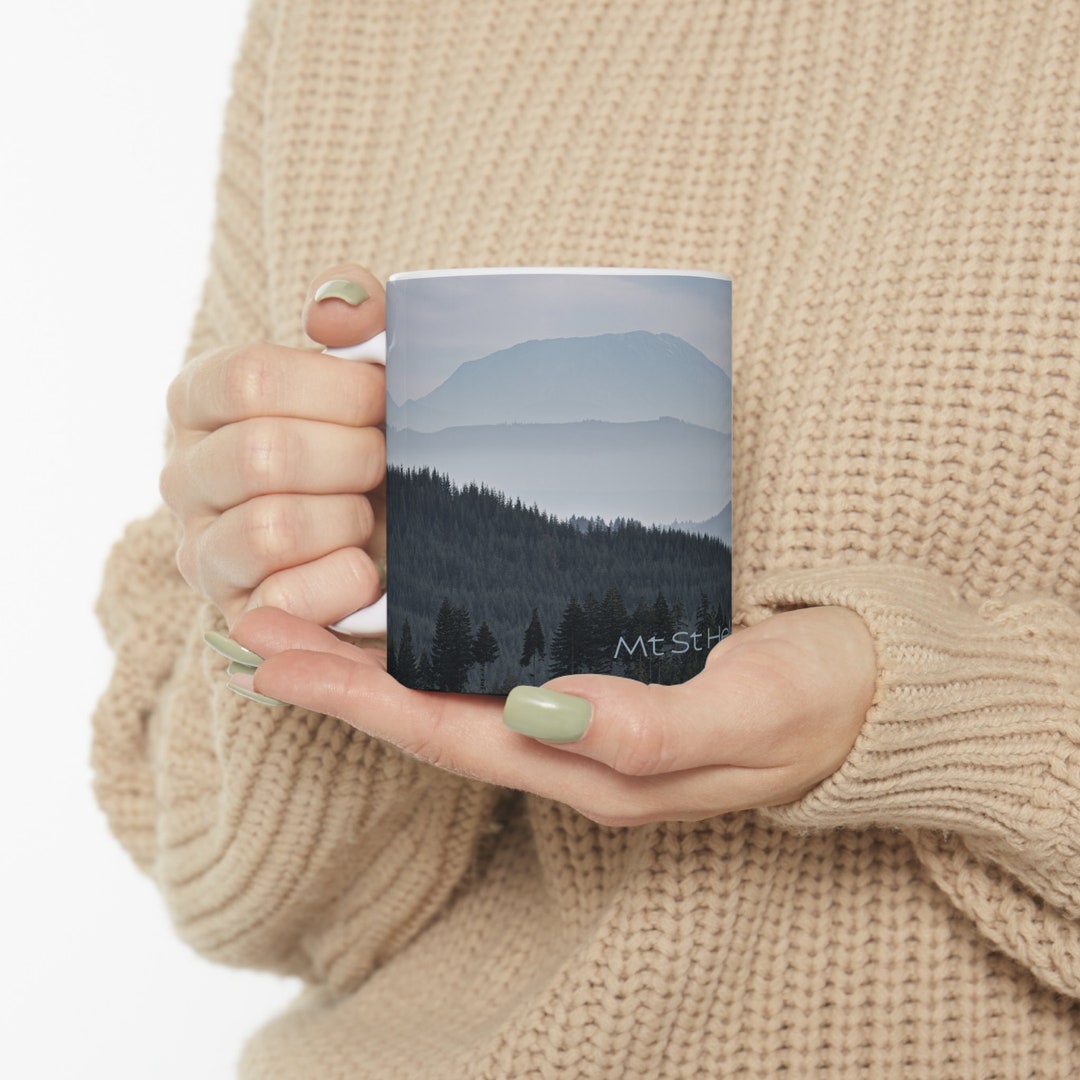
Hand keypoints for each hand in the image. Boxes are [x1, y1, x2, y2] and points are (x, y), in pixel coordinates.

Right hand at [161, 266, 387, 628]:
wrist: (399, 531)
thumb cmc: (377, 437)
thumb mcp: (375, 366)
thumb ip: (359, 314)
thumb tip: (332, 312)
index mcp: (201, 401)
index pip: (248, 378)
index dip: (337, 390)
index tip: (383, 399)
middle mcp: (184, 475)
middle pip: (262, 455)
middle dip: (353, 457)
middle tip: (385, 461)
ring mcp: (202, 551)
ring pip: (269, 529)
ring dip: (347, 518)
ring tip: (367, 513)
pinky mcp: (238, 615)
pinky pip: (284, 601)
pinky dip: (344, 580)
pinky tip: (366, 566)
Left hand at [225, 605, 875, 824]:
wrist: (866, 695)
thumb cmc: (814, 700)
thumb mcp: (751, 711)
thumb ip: (653, 724)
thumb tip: (546, 712)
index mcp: (595, 766)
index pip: (450, 735)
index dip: (357, 700)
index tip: (275, 657)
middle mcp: (570, 750)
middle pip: (429, 720)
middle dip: (336, 680)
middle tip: (251, 628)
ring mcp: (580, 721)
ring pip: (451, 698)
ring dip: (370, 664)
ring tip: (298, 620)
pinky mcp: (597, 683)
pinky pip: (493, 672)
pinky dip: (432, 646)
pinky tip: (404, 615)